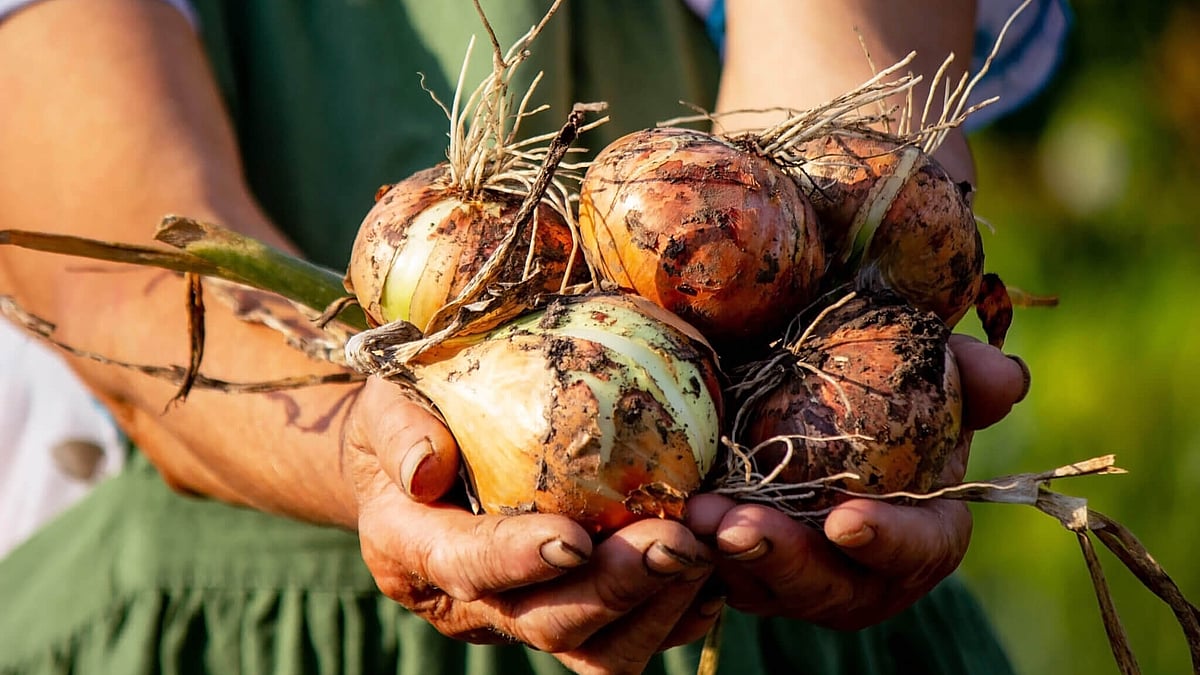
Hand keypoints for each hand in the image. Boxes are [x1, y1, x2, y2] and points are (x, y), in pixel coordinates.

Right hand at [341, 376, 717, 674]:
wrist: (418, 456)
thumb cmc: (408, 411)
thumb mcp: (387, 402)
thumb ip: (399, 427)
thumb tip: (426, 466)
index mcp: (410, 548)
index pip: (463, 566)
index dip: (517, 561)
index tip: (573, 540)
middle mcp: (465, 601)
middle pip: (543, 622)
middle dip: (615, 588)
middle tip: (676, 541)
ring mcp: (520, 615)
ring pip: (593, 650)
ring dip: (657, 607)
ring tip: (705, 550)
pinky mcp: (568, 616)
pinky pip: (626, 641)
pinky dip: (676, 616)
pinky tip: (715, 570)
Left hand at [687, 335, 1029, 628]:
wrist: (806, 386)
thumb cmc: (875, 378)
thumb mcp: (919, 362)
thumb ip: (965, 368)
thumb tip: (1005, 380)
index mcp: (924, 526)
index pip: (923, 549)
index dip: (891, 542)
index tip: (846, 518)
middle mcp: (864, 569)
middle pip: (833, 588)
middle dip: (787, 562)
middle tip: (739, 528)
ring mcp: (801, 577)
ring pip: (767, 589)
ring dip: (730, 559)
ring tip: (694, 517)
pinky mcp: (745, 570)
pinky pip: (720, 576)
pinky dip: (695, 555)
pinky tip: (667, 521)